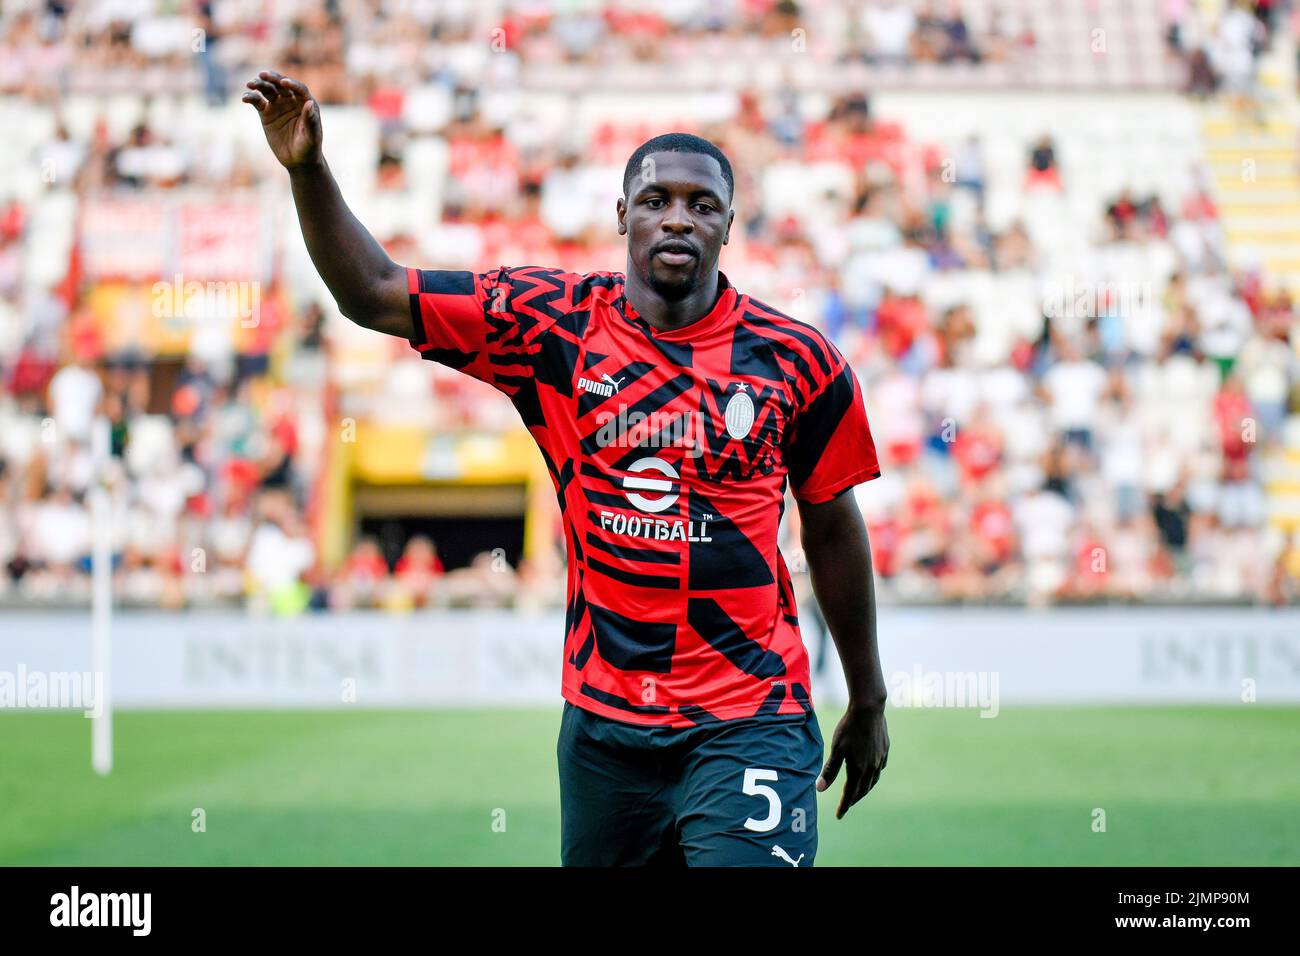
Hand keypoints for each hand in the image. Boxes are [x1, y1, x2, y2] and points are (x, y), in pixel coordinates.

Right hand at [241, 70, 322, 168]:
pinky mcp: (266, 113)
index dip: (292, 84)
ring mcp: (278, 105)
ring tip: (250, 84)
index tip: (283, 82)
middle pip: (281, 85)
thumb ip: (311, 120)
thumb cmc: (309, 148)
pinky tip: (245, 98)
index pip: (299, 89)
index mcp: (306, 103)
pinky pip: (257, 102)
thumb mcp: (312, 136)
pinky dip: (251, 98)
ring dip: (259, 85)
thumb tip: (309, 103)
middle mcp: (291, 101)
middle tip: (262, 75)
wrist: (297, 160)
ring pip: (267, 90)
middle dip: (272, 78)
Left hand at [816, 702, 888, 818]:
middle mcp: (872, 768)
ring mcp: (880, 759)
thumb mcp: (836, 749)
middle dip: (854, 799)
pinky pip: (880, 769)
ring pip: (873, 781)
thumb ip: (829, 770)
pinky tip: (871, 773)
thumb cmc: (849, 728)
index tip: (839, 815)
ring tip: (858, 792)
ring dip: (865, 789)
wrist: (869, 709)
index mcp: (858, 770)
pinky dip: (874, 776)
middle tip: (847, 805)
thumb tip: (820, 789)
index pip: (850, 794)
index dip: (844, 805)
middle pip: (863, 790)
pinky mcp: (885, 750)